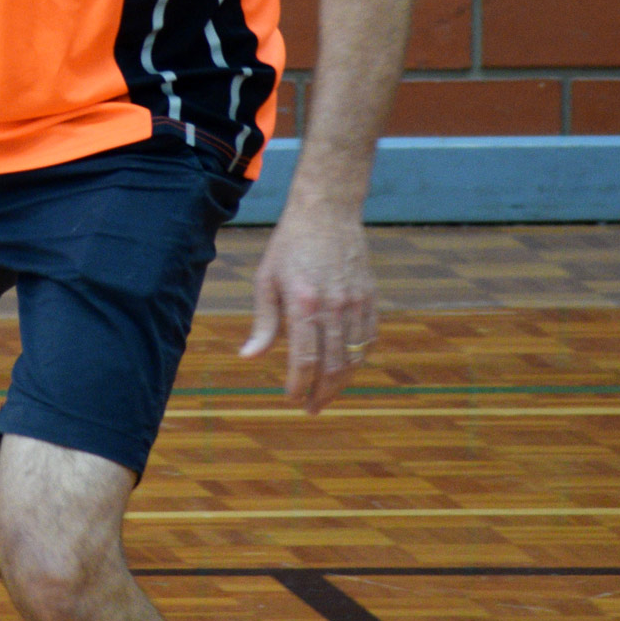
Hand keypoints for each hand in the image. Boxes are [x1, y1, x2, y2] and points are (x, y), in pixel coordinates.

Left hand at [238, 203, 376, 413]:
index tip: (291, 398)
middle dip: (322, 393)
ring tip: (326, 394)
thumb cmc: (289, 246)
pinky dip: (358, 360)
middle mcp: (334, 307)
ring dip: (341, 383)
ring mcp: (357, 304)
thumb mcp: (266, 279)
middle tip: (311, 407)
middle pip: (333, 366)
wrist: (326, 213)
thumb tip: (249, 357)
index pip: (305, 360)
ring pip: (353, 357)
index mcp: (304, 304)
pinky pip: (368, 340)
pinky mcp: (371, 299)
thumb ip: (262, 322)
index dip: (299, 385)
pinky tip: (345, 368)